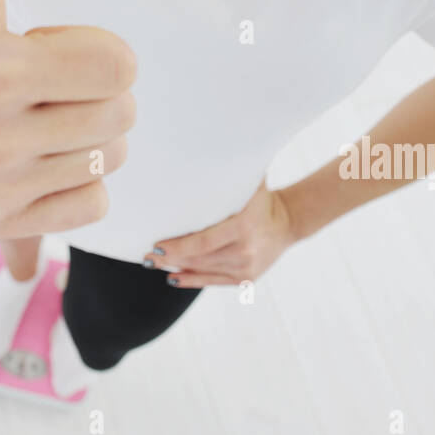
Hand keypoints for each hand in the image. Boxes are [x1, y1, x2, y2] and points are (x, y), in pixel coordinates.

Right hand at [0, 0, 137, 238]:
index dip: (96, 49)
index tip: (46, 44)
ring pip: (111, 157)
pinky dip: (80, 179)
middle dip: (96, 90)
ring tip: (38, 115)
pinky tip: (37, 155)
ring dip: (89, 133)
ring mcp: (0, 187)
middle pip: (122, 113)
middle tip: (44, 81)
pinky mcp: (7, 223)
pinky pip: (96, 204)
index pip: (120, 65)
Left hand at [142, 177, 294, 287]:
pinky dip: (191, 280)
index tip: (157, 245)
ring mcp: (246, 268)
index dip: (178, 247)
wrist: (288, 223)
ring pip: (203, 271)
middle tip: (146, 255)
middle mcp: (245, 251)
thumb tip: (199, 151)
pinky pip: (212, 282)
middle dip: (170, 258)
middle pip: (199, 259)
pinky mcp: (245, 279)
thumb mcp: (249, 184)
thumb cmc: (261, 199)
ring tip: (154, 262)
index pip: (203, 242)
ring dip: (176, 267)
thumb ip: (228, 174)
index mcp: (243, 228)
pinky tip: (172, 277)